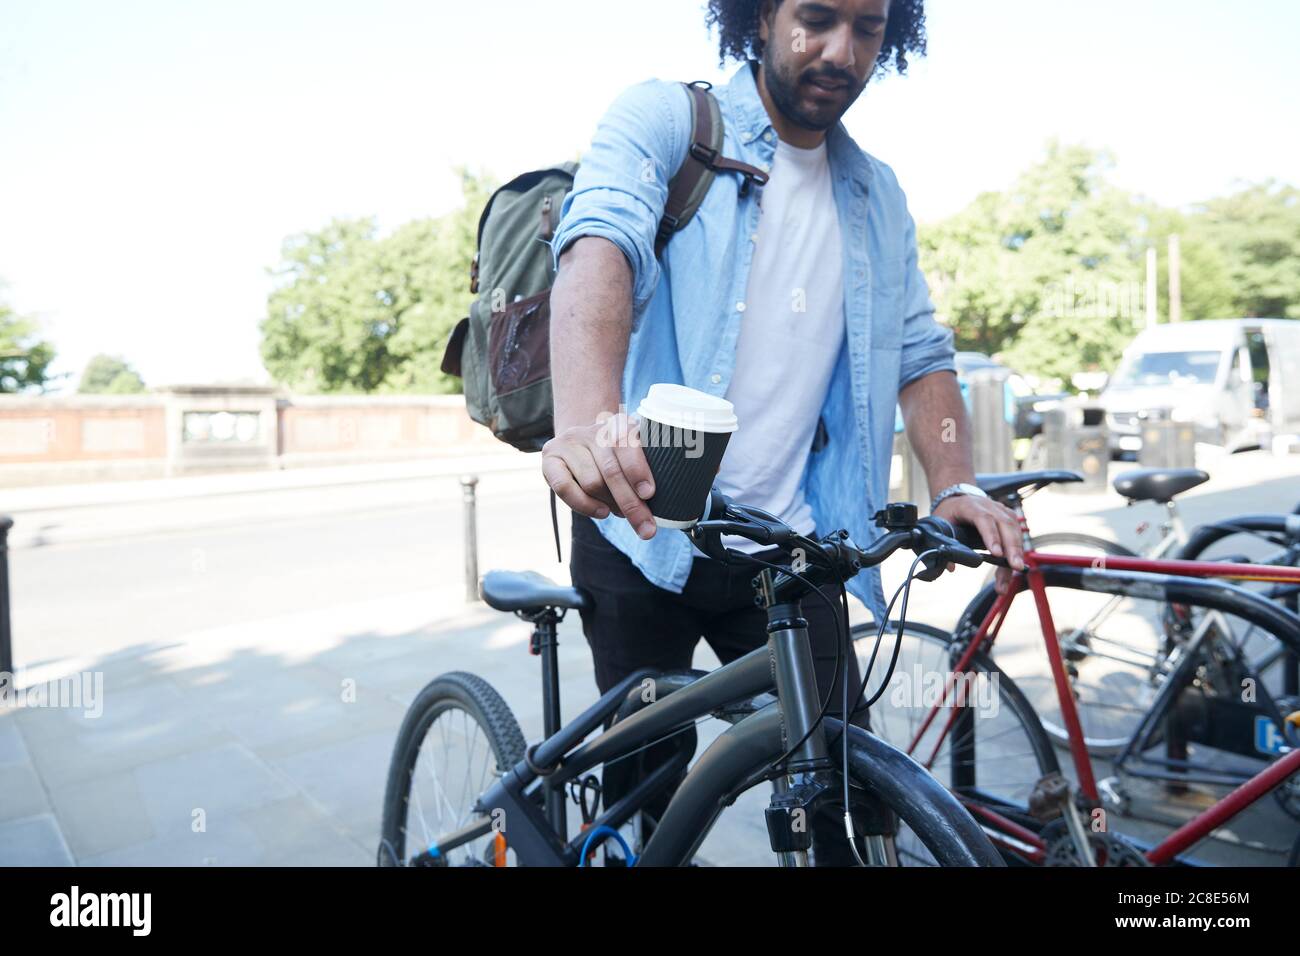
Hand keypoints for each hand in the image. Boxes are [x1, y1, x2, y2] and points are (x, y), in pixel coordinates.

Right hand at [541, 411, 657, 539]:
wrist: (583, 445)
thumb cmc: (618, 459)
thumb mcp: (636, 456)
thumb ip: (646, 470)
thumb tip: (654, 502)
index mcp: (619, 424)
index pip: (626, 444)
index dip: (637, 470)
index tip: (649, 494)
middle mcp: (592, 430)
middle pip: (611, 471)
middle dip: (631, 504)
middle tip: (647, 530)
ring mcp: (568, 443)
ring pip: (592, 483)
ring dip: (610, 505)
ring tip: (619, 512)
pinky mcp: (549, 458)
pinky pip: (564, 488)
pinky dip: (585, 505)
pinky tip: (601, 512)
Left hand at [931, 493, 1024, 593]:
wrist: (957, 499)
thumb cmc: (949, 514)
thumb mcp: (940, 525)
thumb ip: (943, 545)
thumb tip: (950, 567)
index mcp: (969, 505)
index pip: (983, 518)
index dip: (991, 536)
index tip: (997, 553)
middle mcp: (989, 506)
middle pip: (1005, 524)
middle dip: (1012, 547)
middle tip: (1016, 567)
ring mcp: (1001, 510)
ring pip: (1014, 529)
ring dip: (1017, 551)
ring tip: (1016, 570)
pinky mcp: (1008, 517)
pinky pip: (1017, 532)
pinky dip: (1018, 549)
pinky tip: (1014, 564)